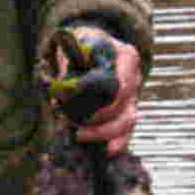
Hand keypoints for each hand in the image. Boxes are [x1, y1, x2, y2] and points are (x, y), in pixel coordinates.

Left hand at [61, 25, 141, 156]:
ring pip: (128, 121)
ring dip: (104, 132)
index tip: (78, 105)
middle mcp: (134, 77)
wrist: (90, 47)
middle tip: (71, 121)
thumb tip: (60, 92)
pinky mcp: (126, 111)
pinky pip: (127, 130)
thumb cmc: (82, 44)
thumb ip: (70, 63)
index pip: (121, 84)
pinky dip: (119, 142)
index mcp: (126, 57)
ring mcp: (133, 96)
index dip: (102, 100)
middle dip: (98, 118)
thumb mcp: (75, 43)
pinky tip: (108, 151)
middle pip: (124, 105)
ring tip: (80, 135)